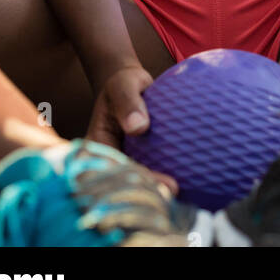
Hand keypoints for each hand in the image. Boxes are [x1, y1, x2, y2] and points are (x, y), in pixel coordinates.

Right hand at [85, 63, 176, 195]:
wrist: (127, 85)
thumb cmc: (123, 84)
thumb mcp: (123, 85)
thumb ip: (128, 102)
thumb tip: (138, 126)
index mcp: (96, 145)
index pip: (115, 168)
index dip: (138, 179)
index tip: (165, 184)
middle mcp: (106, 160)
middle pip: (124, 182)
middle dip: (148, 191)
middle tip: (175, 192)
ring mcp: (120, 163)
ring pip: (134, 183)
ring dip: (154, 191)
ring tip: (179, 195)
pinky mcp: (134, 162)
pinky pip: (146, 173)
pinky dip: (160, 180)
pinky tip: (184, 185)